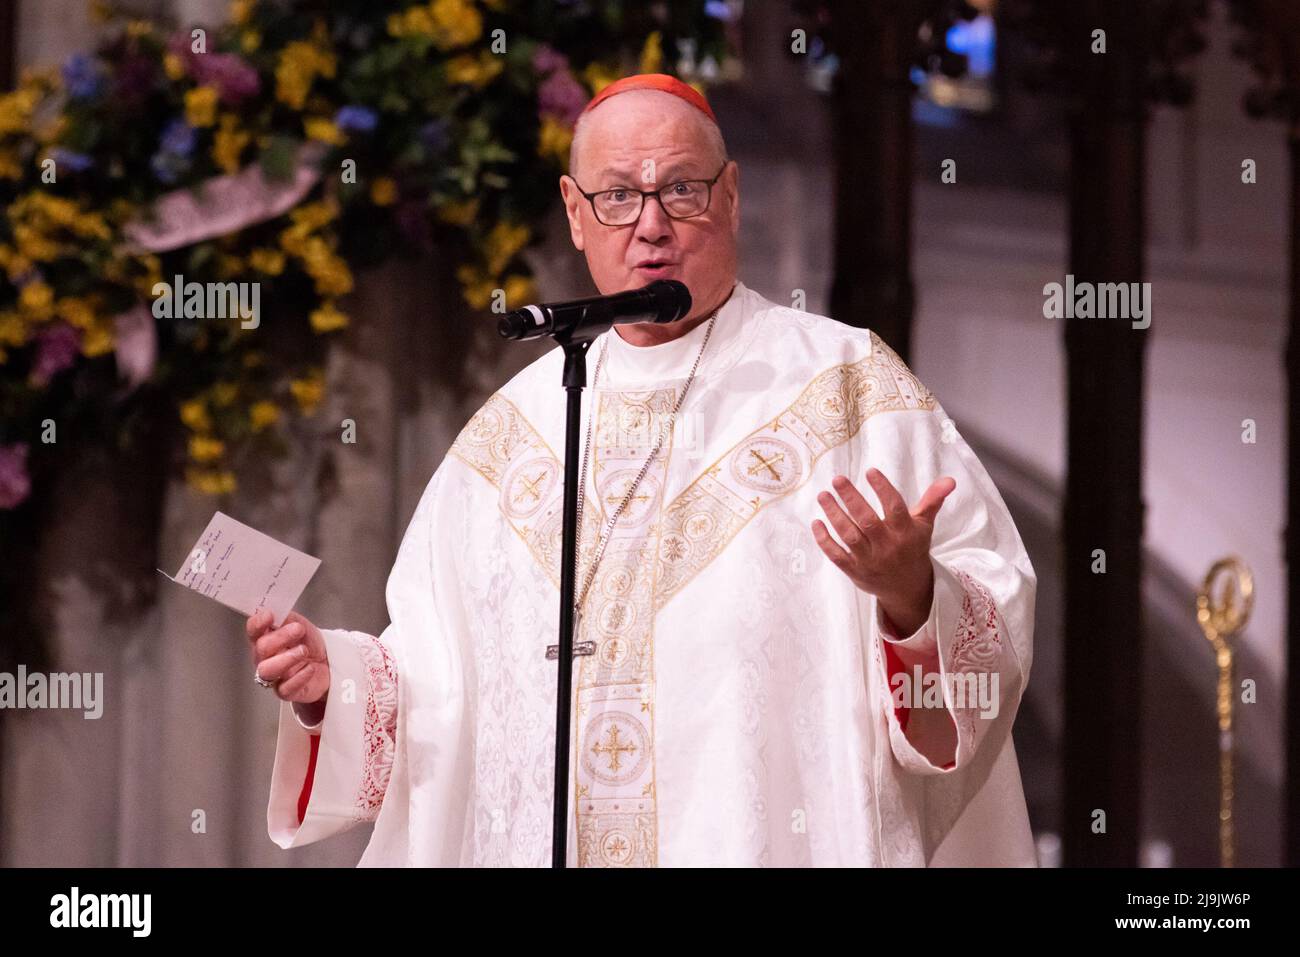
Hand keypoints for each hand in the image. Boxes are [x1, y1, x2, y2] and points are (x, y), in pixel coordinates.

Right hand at [245, 609, 329, 705]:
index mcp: (265, 638)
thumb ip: (285, 618)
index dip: (258, 623)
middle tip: (298, 629)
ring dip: (286, 658)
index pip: (253, 631)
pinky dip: (299, 677)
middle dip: (280, 637)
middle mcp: (265, 658)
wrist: (328, 662)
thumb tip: (274, 608)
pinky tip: (309, 668)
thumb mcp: (299, 624)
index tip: (269, 615)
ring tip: (303, 651)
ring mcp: (275, 676)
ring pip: (267, 670)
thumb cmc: (309, 643)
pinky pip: (285, 689)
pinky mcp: (287, 691)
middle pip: (261, 649)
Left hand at [811, 468, 955, 635]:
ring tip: (823, 495)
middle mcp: (887, 546)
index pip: (894, 507)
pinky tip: (816, 523)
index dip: (882, 489)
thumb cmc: (913, 549)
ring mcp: (869, 560)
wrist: (908, 589)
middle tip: (837, 479)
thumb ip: (932, 501)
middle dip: (851, 498)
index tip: (870, 471)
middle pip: (867, 520)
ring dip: (834, 515)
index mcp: (905, 532)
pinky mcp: (854, 571)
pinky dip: (824, 540)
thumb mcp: (924, 525)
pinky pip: (836, 555)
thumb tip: (949, 480)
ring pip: (849, 535)